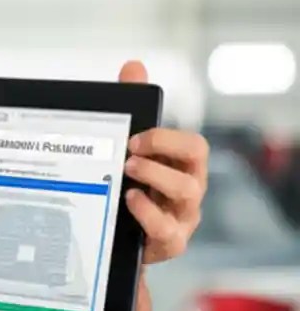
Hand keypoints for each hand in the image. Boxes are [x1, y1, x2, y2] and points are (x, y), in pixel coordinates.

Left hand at [117, 61, 209, 263]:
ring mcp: (181, 218)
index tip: (135, 138)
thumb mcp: (124, 151)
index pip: (193, 146)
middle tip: (128, 154)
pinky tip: (128, 201)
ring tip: (127, 175)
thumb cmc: (129, 189)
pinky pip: (167, 230)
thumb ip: (130, 111)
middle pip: (195, 168)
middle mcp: (187, 190)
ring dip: (156, 180)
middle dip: (164, 155)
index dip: (167, 139)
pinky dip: (148, 214)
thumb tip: (133, 66)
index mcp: (181, 166)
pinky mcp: (168, 243)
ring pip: (185, 195)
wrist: (115, 238)